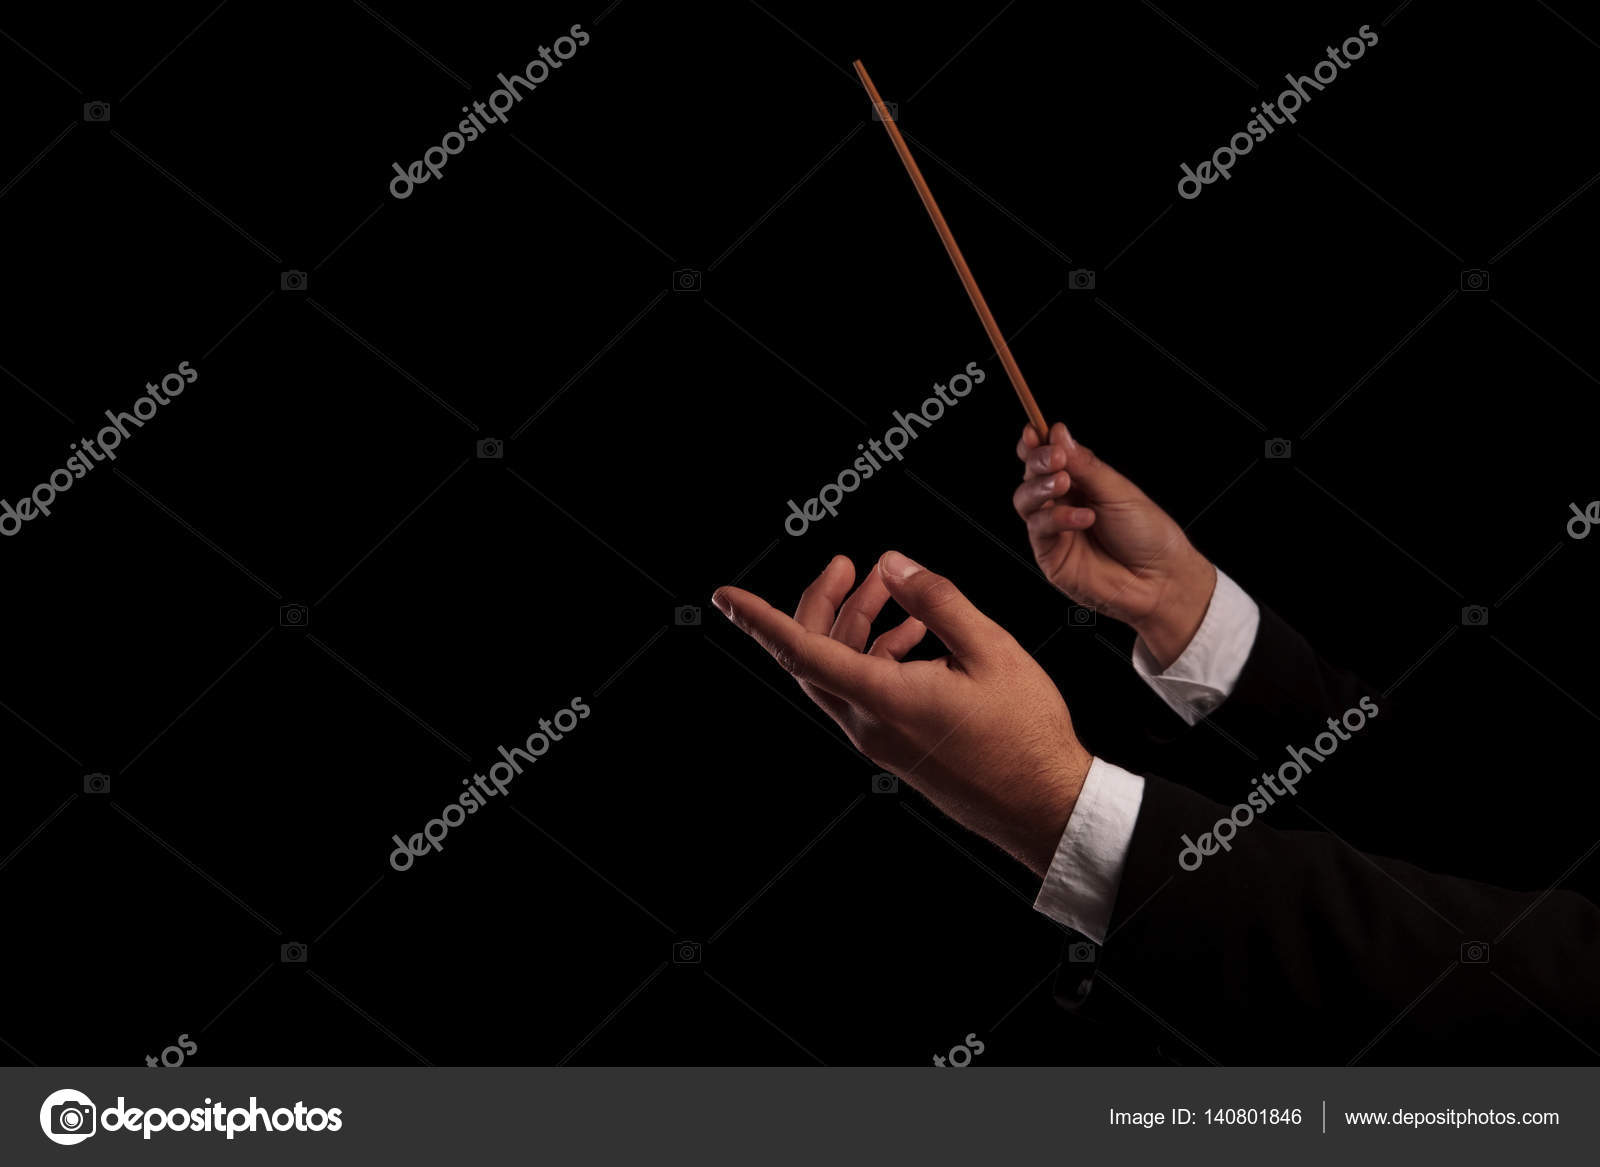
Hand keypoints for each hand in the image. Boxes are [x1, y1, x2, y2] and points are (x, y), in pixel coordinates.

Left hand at [711, 551, 1091, 876]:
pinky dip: (877, 654)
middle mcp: (869, 724)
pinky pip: (865, 692)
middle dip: (824, 603)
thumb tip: (893, 565)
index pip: (801, 651)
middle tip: (849, 566)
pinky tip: (914, 633)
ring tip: (892, 590)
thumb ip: (936, 600)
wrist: (1044, 805)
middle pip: (813, 656)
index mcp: (883, 699)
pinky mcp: (895, 747)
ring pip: (840, 672)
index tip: (725, 596)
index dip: (759, 619)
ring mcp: (879, 739)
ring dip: (857, 625)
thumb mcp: (989, 649)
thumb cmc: (1025, 733)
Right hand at [1013, 423, 1216, 668]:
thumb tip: (1058, 433)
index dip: (1036, 444)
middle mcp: (1063, 504)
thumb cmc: (1148, 535)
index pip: (1048, 459)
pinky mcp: (1050, 556)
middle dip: (1037, 461)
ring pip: (1025, 500)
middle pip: (1031, 476)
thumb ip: (1084, 465)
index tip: (1033, 431)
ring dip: (1041, 487)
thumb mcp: (1118, 490)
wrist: (1161, 579)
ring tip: (1064, 483)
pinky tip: (1083, 518)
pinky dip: (1057, 519)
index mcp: (1080, 483)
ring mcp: (1054, 531)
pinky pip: (1039, 530)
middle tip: (1053, 458)